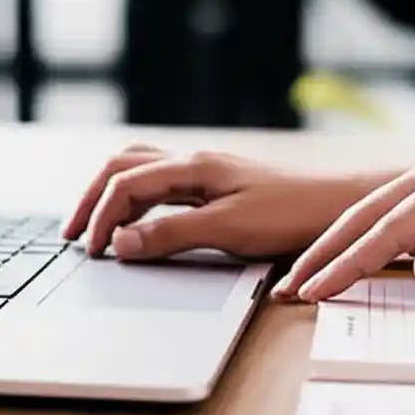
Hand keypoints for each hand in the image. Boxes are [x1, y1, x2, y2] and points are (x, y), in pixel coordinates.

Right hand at [63, 144, 373, 259]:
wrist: (342, 204)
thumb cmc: (293, 214)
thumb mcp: (228, 230)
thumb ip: (171, 234)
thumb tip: (120, 243)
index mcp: (191, 166)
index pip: (124, 184)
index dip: (100, 218)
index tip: (92, 252)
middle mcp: (192, 161)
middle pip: (121, 167)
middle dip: (90, 199)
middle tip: (72, 235)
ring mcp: (203, 170)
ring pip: (138, 168)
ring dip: (109, 193)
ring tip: (93, 223)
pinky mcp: (216, 183)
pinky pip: (158, 179)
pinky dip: (133, 194)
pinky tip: (135, 215)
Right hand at [273, 150, 414, 301]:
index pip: (390, 231)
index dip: (350, 265)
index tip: (316, 292)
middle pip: (367, 212)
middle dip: (325, 252)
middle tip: (289, 287)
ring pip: (371, 207)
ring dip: (336, 243)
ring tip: (303, 276)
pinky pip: (390, 208)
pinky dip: (362, 233)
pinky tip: (339, 255)